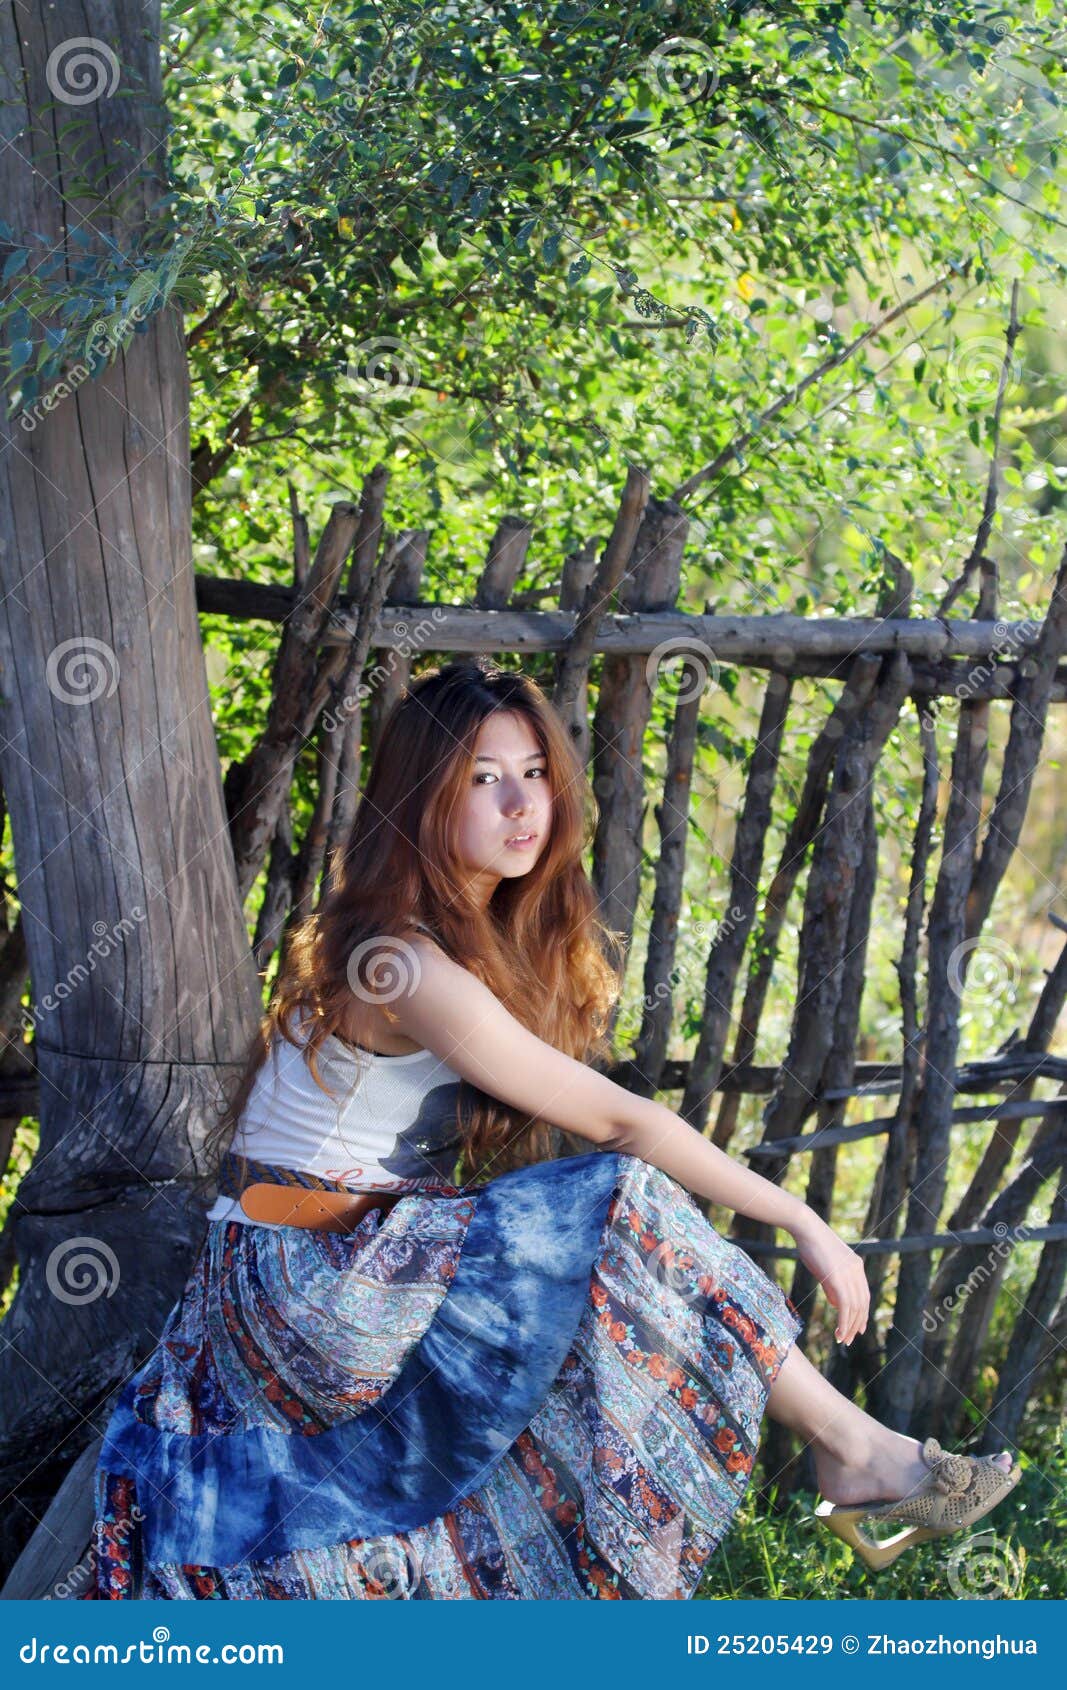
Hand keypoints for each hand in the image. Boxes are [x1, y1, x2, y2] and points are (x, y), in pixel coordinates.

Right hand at [789, 1210, 869, 1345]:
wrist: (806, 1228)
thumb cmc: (811, 1245)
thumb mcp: (826, 1267)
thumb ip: (833, 1285)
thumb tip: (836, 1304)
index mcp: (857, 1266)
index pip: (864, 1296)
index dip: (862, 1314)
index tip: (858, 1329)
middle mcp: (857, 1271)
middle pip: (862, 1304)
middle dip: (856, 1325)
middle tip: (849, 1340)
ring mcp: (849, 1274)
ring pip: (855, 1308)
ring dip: (849, 1327)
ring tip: (843, 1340)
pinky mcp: (838, 1278)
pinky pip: (845, 1306)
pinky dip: (844, 1322)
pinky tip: (839, 1332)